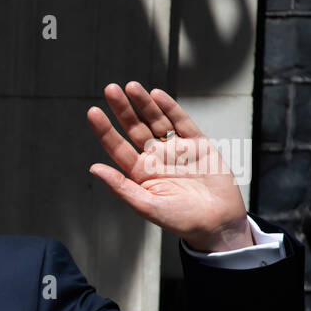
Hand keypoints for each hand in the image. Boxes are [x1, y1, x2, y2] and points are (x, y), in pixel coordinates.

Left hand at [86, 82, 252, 251]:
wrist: (217, 224)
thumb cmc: (180, 220)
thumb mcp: (147, 206)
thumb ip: (121, 186)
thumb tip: (93, 168)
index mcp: (140, 173)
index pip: (117, 147)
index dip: (105, 130)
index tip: (92, 112)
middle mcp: (155, 158)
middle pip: (135, 128)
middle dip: (122, 109)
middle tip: (110, 89)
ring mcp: (176, 149)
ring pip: (156, 121)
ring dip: (143, 104)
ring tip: (131, 86)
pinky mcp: (198, 144)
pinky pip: (182, 122)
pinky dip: (170, 108)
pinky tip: (156, 95)